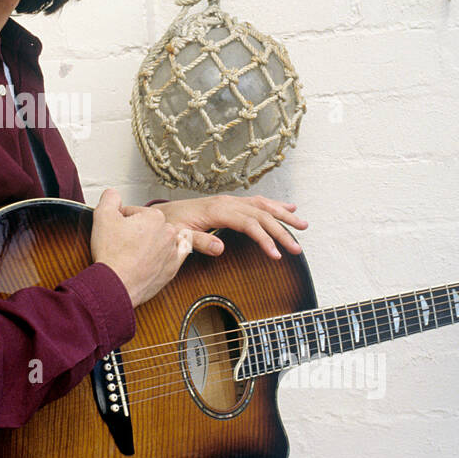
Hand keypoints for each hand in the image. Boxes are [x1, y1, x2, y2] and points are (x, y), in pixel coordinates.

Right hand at [91, 188, 192, 306]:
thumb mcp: (103, 216)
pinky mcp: (171, 270)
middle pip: (150, 226)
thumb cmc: (111, 255)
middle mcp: (169, 233)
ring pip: (162, 241)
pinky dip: (165, 256)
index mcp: (155, 217)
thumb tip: (113, 194)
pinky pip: (173, 257)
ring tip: (135, 251)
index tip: (114, 230)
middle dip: (137, 231)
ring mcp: (172, 252)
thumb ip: (109, 198)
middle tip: (123, 241)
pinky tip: (153, 257)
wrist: (116, 285)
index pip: (135, 213)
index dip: (121, 220)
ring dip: (152, 243)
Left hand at [123, 195, 306, 259]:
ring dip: (283, 217)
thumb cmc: (165, 226)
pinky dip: (273, 206)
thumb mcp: (176, 236)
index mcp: (215, 209)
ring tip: (303, 227)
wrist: (155, 214)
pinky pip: (255, 203)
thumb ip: (197, 241)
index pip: (248, 223)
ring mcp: (227, 201)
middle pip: (260, 214)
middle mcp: (225, 202)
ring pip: (261, 206)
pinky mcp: (227, 204)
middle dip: (281, 231)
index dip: (264, 238)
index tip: (277, 255)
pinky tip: (288, 209)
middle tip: (297, 249)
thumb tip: (221, 248)